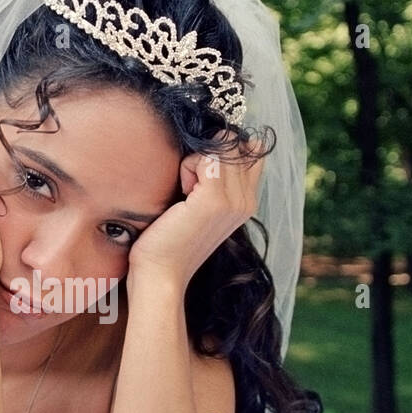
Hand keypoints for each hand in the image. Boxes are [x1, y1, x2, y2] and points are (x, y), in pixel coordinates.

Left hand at [128, 131, 265, 289]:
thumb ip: (212, 176)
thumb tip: (216, 139)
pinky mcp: (216, 200)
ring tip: (184, 193)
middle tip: (188, 187)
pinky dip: (187, 167)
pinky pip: (205, 157)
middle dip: (207, 153)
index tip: (199, 176)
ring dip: (194, 161)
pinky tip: (181, 194)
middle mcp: (247, 202)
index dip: (223, 150)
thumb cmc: (168, 239)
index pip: (251, 150)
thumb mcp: (196, 204)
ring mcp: (235, 201)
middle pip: (236, 143)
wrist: (160, 274)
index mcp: (246, 203)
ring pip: (220, 147)